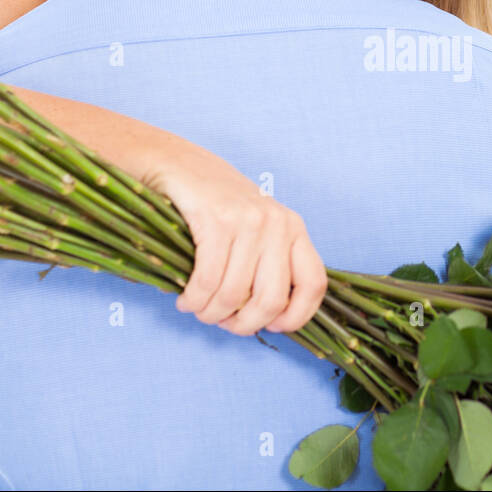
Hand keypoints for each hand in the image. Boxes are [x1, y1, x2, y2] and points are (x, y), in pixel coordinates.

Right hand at [138, 145, 326, 335]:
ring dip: (211, 313)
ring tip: (198, 310)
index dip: (297, 316)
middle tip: (224, 324)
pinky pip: (208, 280)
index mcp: (294, 228)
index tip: (273, 328)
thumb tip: (268, 318)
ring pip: (235, 294)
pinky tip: (185, 300)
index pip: (314, 283)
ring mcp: (249, 220)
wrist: (177, 163)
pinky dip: (194, 299)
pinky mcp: (217, 220)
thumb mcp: (256, 227)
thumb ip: (268, 262)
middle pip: (272, 299)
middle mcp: (278, 223)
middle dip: (244, 324)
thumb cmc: (215, 205)